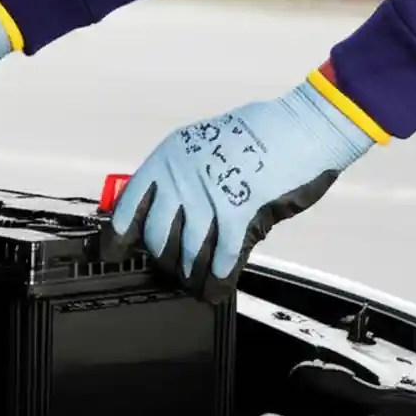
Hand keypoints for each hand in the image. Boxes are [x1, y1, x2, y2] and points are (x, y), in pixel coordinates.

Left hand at [110, 78, 374, 303]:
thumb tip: (164, 218)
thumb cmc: (255, 139)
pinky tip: (215, 289)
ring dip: (191, 274)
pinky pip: (222, 255)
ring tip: (194, 285)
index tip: (112, 253)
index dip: (119, 236)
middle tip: (173, 272)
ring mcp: (209, 194)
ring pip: (188, 251)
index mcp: (167, 159)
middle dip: (164, 261)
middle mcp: (181, 177)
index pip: (130, 205)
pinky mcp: (240, 211)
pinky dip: (218, 277)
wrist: (302, 127)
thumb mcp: (202, 148)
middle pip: (158, 237)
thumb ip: (179, 181)